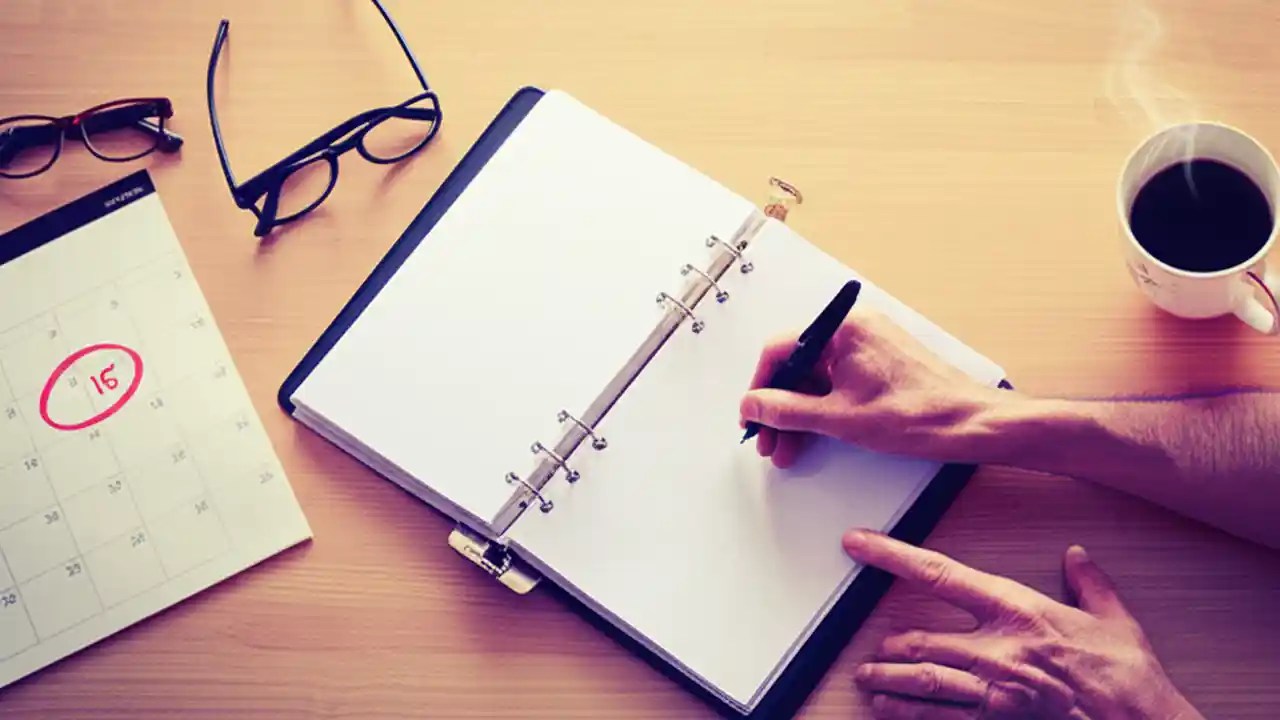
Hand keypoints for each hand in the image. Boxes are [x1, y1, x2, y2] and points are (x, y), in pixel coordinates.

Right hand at [739, 308, 1003, 467]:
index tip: (752, 415)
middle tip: (769, 440)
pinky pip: (837, 381)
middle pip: (798, 366)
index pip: (781, 350)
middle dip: (779, 407)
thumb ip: (786, 410)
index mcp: (844, 329)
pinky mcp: (879, 364)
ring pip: (817, 378)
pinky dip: (823, 408)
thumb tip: (752, 405)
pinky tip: (813, 435)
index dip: (760, 387)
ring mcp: (868, 346)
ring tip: (789, 447)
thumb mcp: (838, 418)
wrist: (969, 425)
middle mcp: (855, 330)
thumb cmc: (919, 414)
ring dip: (799, 413)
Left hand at [842, 530, 1202, 719]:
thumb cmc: (1126, 675)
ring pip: (925, 682)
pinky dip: (913, 714)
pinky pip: (944, 718)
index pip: (940, 574)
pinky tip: (892, 710)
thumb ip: (1088, 583)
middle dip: (891, 646)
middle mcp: (997, 649)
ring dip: (890, 680)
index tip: (860, 543)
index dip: (892, 556)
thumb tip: (1078, 557)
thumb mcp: (1113, 618)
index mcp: (1017, 611)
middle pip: (922, 641)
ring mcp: (996, 690)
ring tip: (868, 679)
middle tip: (875, 647)